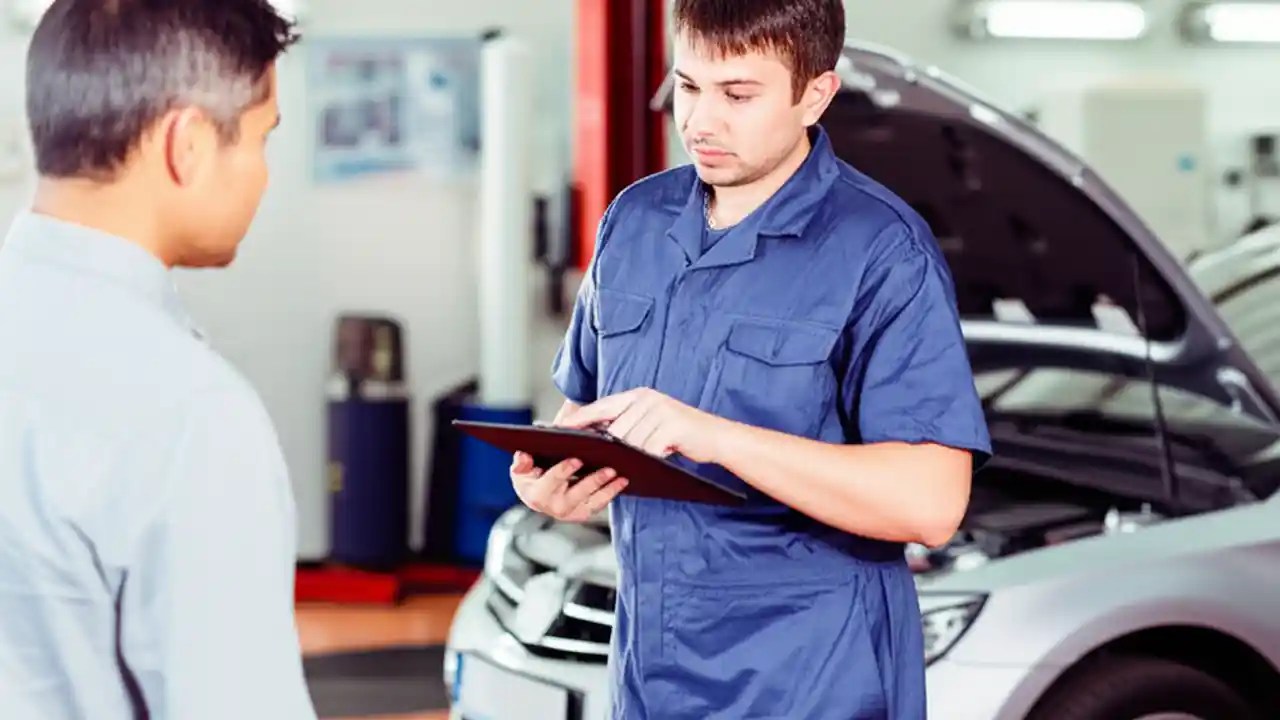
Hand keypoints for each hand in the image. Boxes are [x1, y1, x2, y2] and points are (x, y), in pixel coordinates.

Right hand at [510, 452, 628, 521]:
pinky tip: (621, 483)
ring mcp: (570, 512)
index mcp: (538, 494)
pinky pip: (599, 506)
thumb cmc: (529, 478)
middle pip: (577, 495)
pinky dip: (611, 494)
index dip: (564, 470)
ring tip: (622, 478)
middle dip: (593, 481)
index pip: (551, 481)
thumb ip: (521, 462)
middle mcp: (555, 507)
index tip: (577, 459)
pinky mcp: (582, 514)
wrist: (536, 495)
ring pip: (592, 503)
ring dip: (609, 491)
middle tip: (609, 469)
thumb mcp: (520, 470)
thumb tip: (523, 456)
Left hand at [557, 387, 724, 463]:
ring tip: (623, 467)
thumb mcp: (652, 423)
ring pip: (629, 440)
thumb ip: (629, 426)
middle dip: (604, 446)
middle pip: (613, 427)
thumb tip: (600, 440)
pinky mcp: (672, 425)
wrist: (718, 437)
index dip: (580, 419)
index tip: (559, 430)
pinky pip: (648, 448)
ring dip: (627, 457)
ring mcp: (660, 410)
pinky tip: (643, 467)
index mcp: (639, 396)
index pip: (601, 406)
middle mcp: (647, 399)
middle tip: (592, 459)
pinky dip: (644, 460)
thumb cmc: (682, 435)